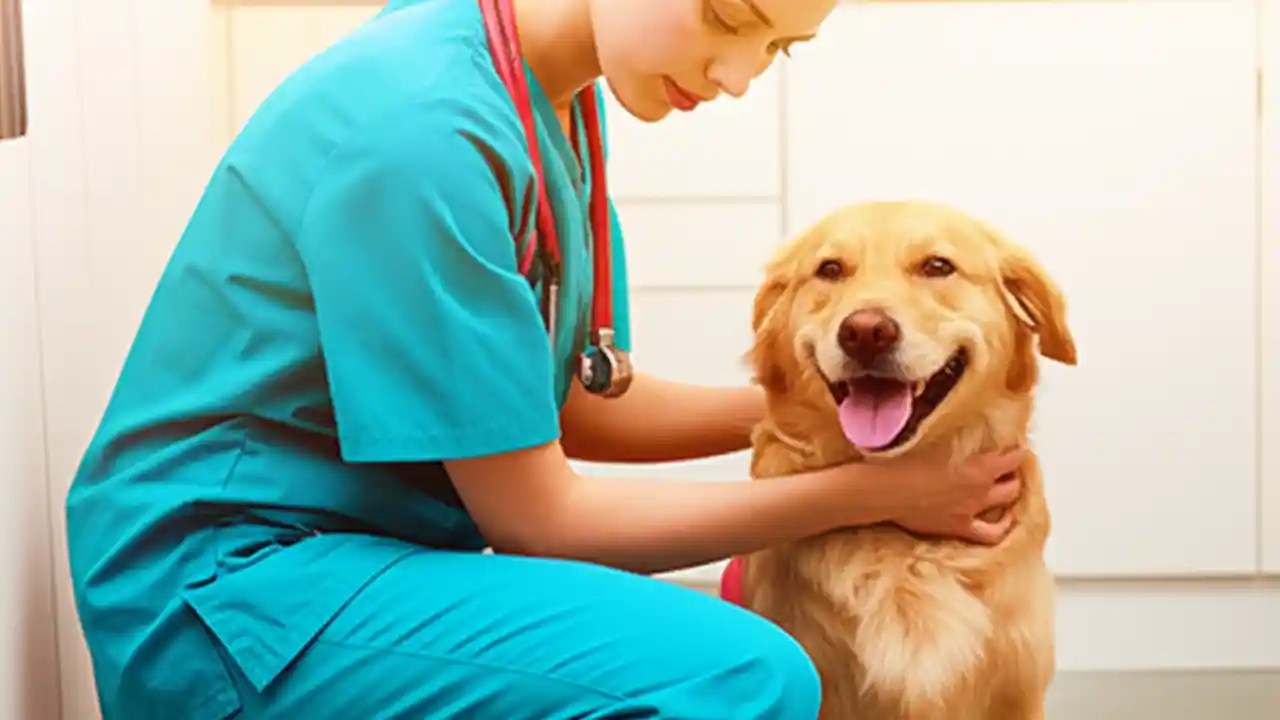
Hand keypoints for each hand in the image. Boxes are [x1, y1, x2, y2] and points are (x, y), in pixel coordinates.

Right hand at [873, 445, 1027, 544]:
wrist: (887, 491)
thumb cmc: (907, 463)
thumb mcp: (936, 444)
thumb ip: (956, 443)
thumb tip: (963, 439)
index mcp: (978, 467)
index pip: (1011, 458)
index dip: (1016, 452)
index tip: (1016, 448)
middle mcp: (981, 490)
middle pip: (1012, 482)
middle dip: (1014, 473)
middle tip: (1009, 467)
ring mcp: (972, 511)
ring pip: (1006, 503)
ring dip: (1011, 495)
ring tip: (1009, 489)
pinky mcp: (960, 528)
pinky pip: (990, 534)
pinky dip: (1001, 528)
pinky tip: (1003, 522)